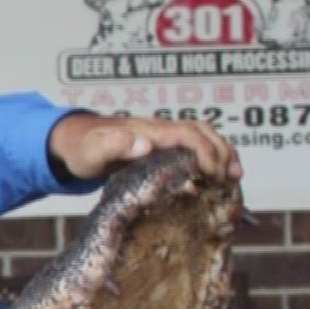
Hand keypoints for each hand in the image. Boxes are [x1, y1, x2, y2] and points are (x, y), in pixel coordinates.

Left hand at [49, 112, 241, 182]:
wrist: (74, 141)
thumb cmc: (82, 148)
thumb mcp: (93, 151)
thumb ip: (114, 146)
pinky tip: (218, 176)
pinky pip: (193, 146)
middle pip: (202, 132)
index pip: (187, 134)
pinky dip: (212, 157)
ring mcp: (162, 137)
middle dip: (222, 152)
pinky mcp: (162, 147)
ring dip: (222, 152)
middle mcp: (159, 130)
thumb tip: (145, 145)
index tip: (214, 173)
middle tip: (232, 178)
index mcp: (148, 131)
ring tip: (235, 176)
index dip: (205, 151)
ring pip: (202, 136)